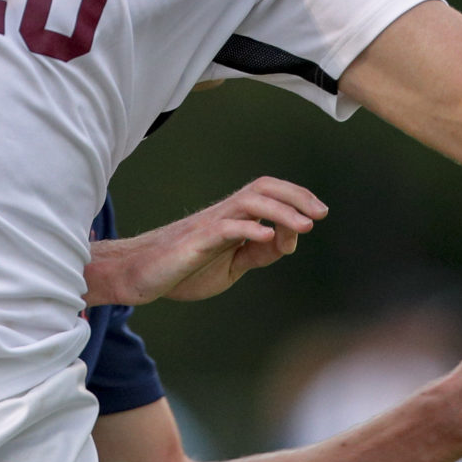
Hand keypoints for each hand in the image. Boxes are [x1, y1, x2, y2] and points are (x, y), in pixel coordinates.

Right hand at [83, 177, 326, 306]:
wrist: (140, 274)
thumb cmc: (184, 268)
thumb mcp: (232, 266)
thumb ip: (258, 253)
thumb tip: (285, 241)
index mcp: (233, 218)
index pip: (269, 194)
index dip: (296, 199)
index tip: (318, 214)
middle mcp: (223, 213)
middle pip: (262, 188)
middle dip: (296, 196)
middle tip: (321, 213)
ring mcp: (209, 225)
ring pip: (249, 203)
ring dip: (281, 212)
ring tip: (304, 226)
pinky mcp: (195, 242)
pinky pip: (225, 229)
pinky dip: (249, 230)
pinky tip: (267, 238)